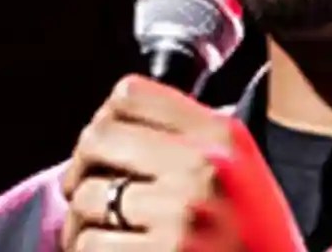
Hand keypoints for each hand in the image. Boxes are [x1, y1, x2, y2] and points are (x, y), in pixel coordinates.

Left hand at [60, 74, 305, 251]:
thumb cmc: (250, 241)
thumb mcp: (238, 172)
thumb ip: (186, 140)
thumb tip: (104, 129)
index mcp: (222, 136)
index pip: (129, 94)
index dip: (104, 122)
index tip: (103, 152)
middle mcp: (204, 166)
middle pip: (97, 138)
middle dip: (80, 172)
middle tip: (84, 196)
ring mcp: (184, 214)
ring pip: (87, 198)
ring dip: (82, 224)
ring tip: (101, 238)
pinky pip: (90, 244)